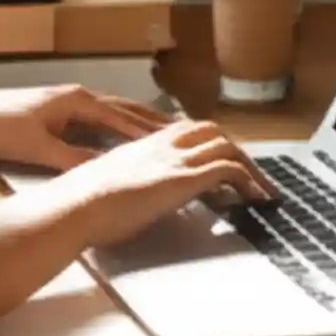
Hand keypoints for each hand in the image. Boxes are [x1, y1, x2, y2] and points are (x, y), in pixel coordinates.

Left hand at [0, 84, 174, 170]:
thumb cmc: (3, 128)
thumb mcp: (40, 148)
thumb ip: (73, 158)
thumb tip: (105, 170)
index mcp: (78, 102)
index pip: (122, 119)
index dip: (149, 133)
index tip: (176, 144)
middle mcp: (80, 96)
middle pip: (125, 109)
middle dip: (154, 121)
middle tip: (186, 134)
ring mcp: (71, 100)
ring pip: (115, 110)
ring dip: (140, 119)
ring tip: (167, 130)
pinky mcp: (62, 108)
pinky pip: (102, 115)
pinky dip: (121, 123)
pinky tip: (127, 134)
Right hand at [42, 119, 281, 246]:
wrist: (75, 206)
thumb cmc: (81, 202)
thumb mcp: (108, 182)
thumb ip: (128, 180)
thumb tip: (135, 194)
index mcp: (141, 144)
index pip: (184, 130)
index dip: (205, 142)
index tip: (217, 159)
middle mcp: (161, 144)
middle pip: (210, 131)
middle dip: (232, 150)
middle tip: (246, 174)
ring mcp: (173, 159)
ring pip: (225, 145)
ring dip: (248, 166)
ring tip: (261, 190)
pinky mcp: (182, 179)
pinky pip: (226, 169)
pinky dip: (247, 181)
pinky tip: (255, 198)